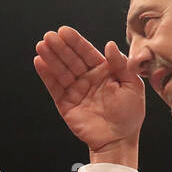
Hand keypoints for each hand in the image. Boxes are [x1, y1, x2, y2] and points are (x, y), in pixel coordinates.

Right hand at [34, 26, 144, 156]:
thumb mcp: (132, 85)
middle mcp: (88, 79)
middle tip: (48, 36)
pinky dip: (46, 76)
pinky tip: (39, 63)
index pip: (87, 53)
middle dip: (60, 47)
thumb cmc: (130, 114)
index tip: (64, 31)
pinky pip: (55, 88)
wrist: (119, 140)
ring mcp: (76, 91)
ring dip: (50, 58)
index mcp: (104, 71)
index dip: (75, 42)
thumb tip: (109, 44)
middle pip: (71, 59)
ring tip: (41, 46)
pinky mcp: (66, 104)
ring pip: (61, 71)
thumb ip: (121, 64)